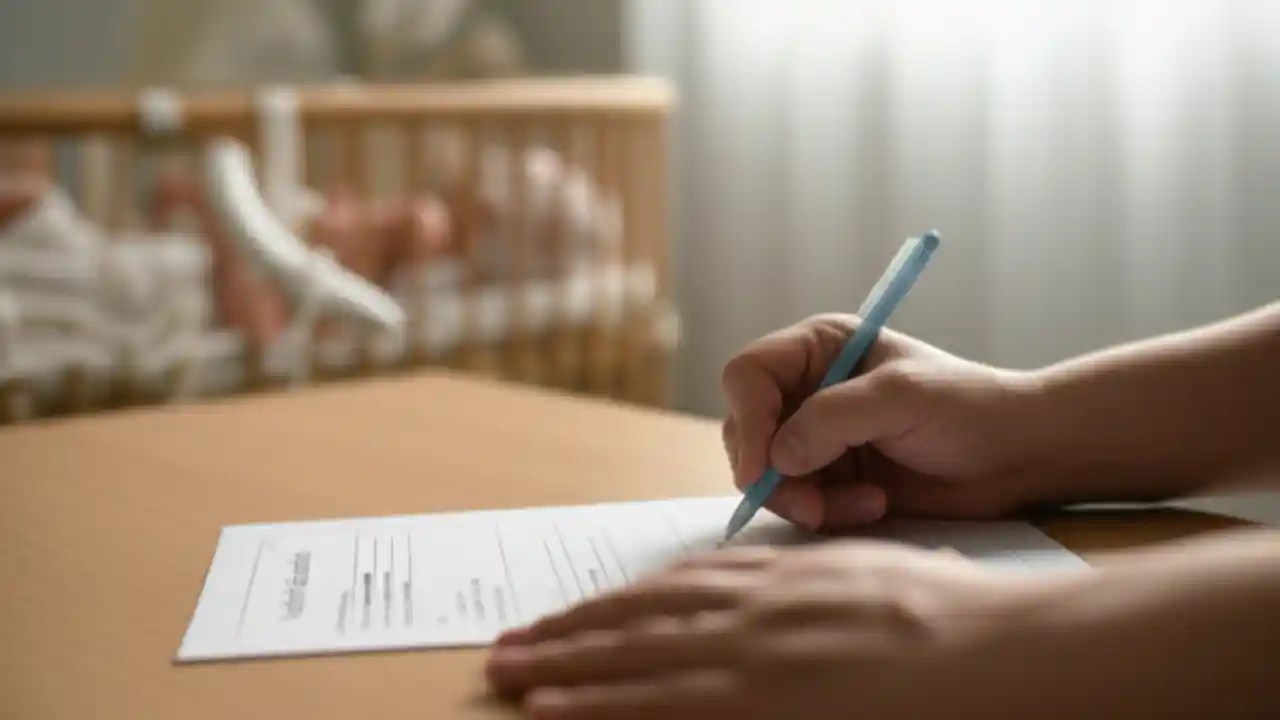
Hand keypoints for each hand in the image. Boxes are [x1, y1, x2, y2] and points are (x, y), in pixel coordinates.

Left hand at [486, 542, 1080, 719]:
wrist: (1003, 649)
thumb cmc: (956, 617)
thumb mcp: (872, 579)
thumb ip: (808, 590)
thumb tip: (766, 600)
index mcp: (782, 578)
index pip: (675, 585)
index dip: (615, 603)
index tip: (572, 615)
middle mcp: (754, 612)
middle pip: (637, 619)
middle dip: (566, 636)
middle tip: (505, 648)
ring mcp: (754, 660)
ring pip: (634, 661)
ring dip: (562, 671)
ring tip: (507, 678)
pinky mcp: (764, 705)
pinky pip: (664, 706)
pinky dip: (604, 708)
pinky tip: (556, 715)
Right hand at [721, 314, 1040, 530]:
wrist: (1016, 456)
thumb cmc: (968, 408)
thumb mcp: (900, 398)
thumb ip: (833, 419)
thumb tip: (775, 458)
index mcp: (819, 348)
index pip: (747, 375)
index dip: (748, 421)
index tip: (763, 470)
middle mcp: (806, 388)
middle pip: (745, 431)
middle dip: (772, 474)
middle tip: (811, 505)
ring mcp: (815, 436)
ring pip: (766, 475)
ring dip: (805, 499)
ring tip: (864, 504)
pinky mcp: (829, 478)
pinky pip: (797, 502)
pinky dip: (828, 513)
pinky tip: (876, 505)